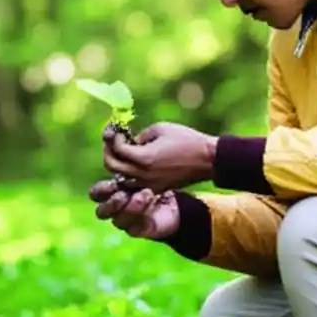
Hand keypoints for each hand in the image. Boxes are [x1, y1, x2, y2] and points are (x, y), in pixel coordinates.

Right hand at [89, 179, 180, 239]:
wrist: (175, 203)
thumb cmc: (156, 183)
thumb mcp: (143, 174)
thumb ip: (131, 172)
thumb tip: (123, 160)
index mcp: (111, 193)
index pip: (96, 194)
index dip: (102, 189)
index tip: (115, 182)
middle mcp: (115, 210)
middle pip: (101, 212)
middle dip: (113, 203)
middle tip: (126, 194)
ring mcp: (125, 223)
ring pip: (118, 221)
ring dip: (132, 207)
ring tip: (147, 194)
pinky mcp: (138, 230)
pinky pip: (135, 226)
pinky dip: (144, 214)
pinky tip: (154, 203)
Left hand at [102, 122, 217, 192]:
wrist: (207, 160)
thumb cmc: (186, 139)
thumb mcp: (160, 128)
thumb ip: (140, 136)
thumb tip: (129, 142)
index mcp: (144, 159)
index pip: (117, 150)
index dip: (114, 137)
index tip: (120, 130)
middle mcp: (143, 175)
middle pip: (112, 166)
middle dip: (108, 151)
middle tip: (112, 140)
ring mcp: (149, 184)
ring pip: (120, 178)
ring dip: (117, 164)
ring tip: (122, 151)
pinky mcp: (156, 188)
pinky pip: (133, 183)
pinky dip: (129, 173)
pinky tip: (133, 162)